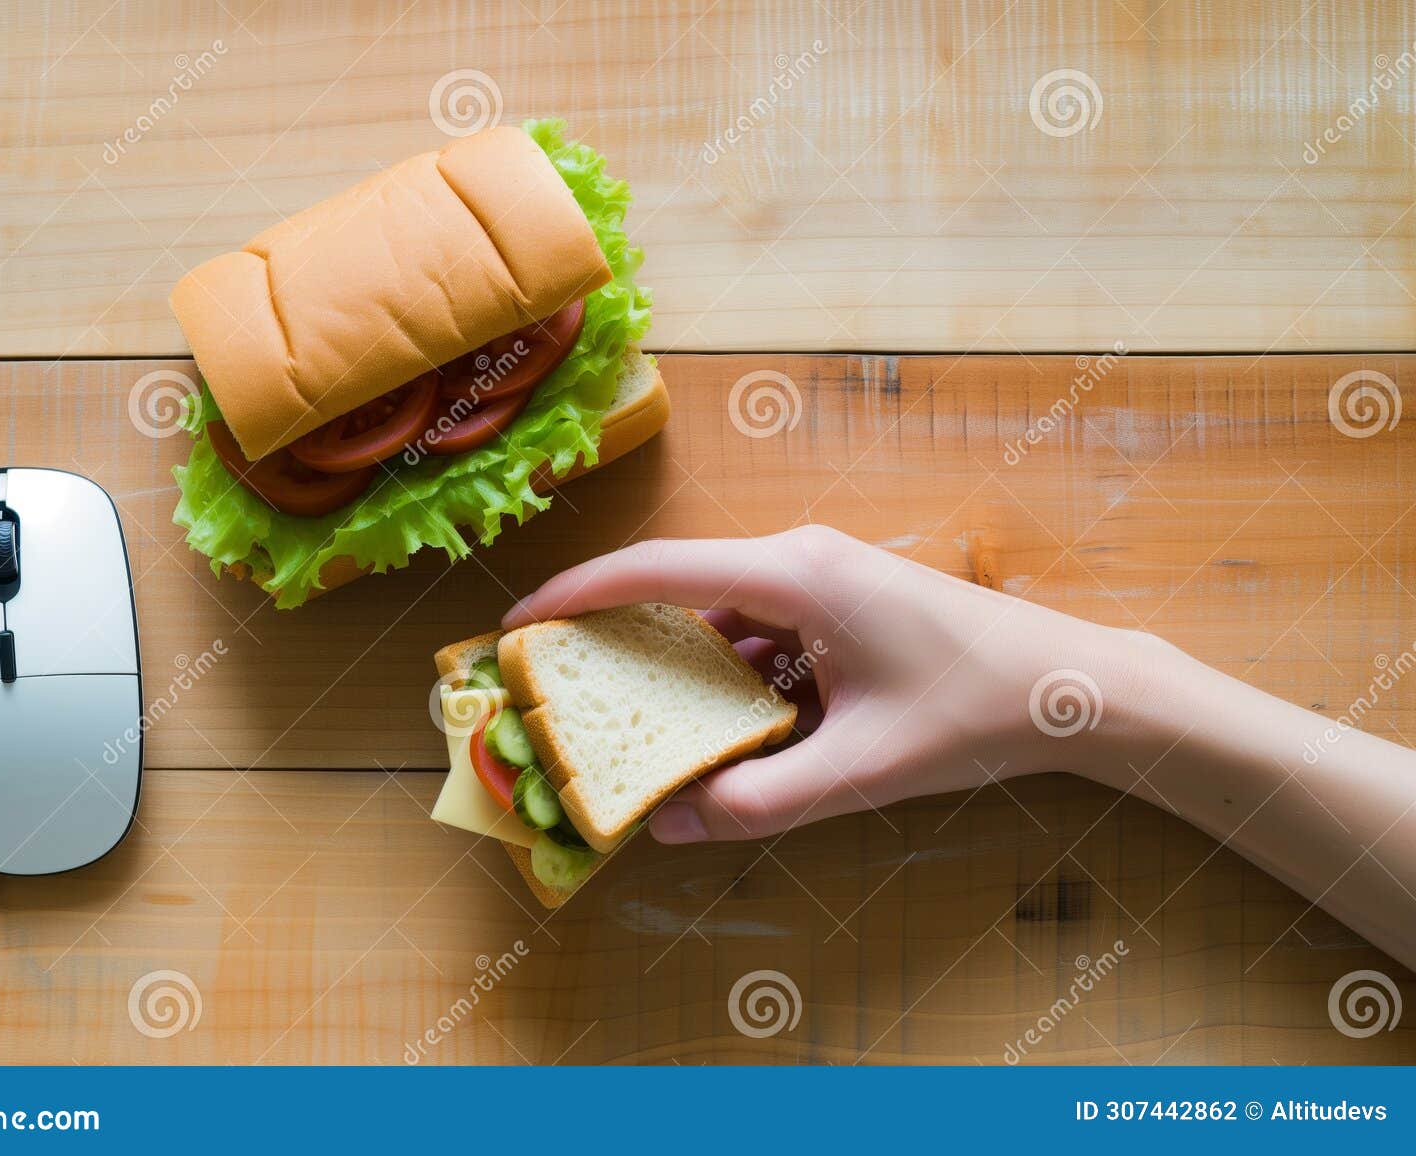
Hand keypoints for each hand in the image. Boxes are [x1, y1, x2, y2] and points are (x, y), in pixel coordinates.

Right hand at [502, 525, 1155, 842]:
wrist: (1074, 686)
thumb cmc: (974, 711)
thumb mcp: (860, 769)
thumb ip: (760, 803)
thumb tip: (671, 826)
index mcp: (796, 575)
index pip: (659, 570)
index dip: (579, 593)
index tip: (518, 623)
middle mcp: (802, 559)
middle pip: (683, 591)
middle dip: (623, 641)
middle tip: (570, 691)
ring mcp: (826, 577)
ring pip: (724, 617)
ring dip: (687, 669)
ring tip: (641, 726)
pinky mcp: (844, 603)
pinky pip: (765, 632)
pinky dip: (737, 677)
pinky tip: (734, 732)